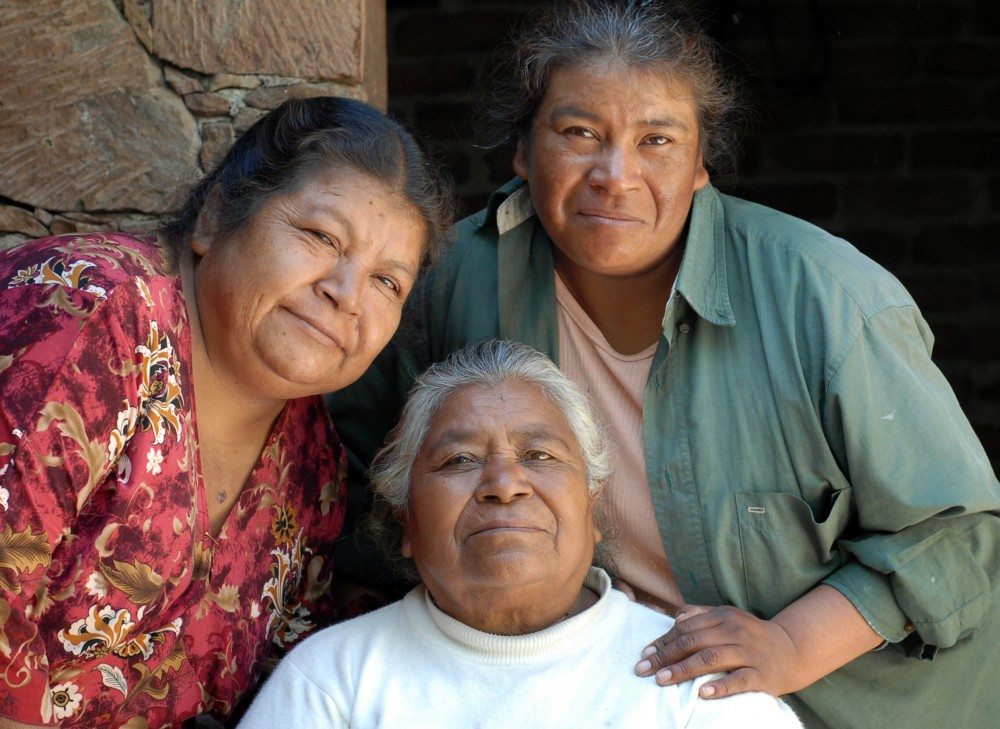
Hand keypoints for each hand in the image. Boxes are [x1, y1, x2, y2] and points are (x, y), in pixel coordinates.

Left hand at [634, 604, 798, 698]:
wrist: (792, 650)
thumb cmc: (751, 635)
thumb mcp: (728, 618)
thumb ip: (702, 614)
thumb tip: (676, 617)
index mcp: (724, 616)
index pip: (685, 628)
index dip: (663, 641)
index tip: (644, 655)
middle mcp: (735, 631)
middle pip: (693, 642)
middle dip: (665, 656)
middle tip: (645, 670)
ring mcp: (749, 652)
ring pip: (711, 659)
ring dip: (684, 669)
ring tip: (663, 680)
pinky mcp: (761, 675)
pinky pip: (739, 680)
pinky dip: (721, 686)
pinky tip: (703, 693)